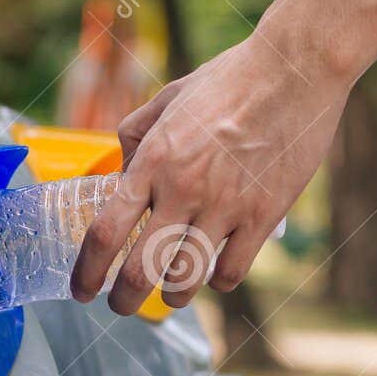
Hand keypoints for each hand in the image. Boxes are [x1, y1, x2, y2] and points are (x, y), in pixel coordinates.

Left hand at [70, 32, 350, 312]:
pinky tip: (213, 272)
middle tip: (120, 306)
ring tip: (170, 293)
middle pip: (140, 269)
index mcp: (153, 160)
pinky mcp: (264, 216)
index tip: (81, 290)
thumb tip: (121, 174)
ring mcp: (226, 206)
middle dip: (123, 300)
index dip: (87, 271)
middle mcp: (184, 189)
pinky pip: (231, 271)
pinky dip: (217, 280)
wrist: (295, 69)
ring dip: (172, 296)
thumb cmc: (230, 79)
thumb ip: (136, 136)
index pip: (106, 231)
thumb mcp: (169, 98)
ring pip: (186, 280)